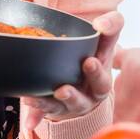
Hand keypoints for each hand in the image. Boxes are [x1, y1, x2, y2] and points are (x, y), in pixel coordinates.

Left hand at [20, 11, 123, 129]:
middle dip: (73, 95)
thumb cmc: (97, 53)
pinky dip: (35, 115)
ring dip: (47, 105)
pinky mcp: (53, 107)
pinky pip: (42, 113)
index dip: (96, 73)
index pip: (101, 79)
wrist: (87, 73)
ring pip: (60, 107)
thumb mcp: (107, 41)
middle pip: (82, 100)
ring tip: (35, 99)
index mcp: (100, 81)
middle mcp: (86, 96)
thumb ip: (111, 26)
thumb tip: (100, 23)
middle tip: (63, 89)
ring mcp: (68, 104)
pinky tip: (28, 115)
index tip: (89, 61)